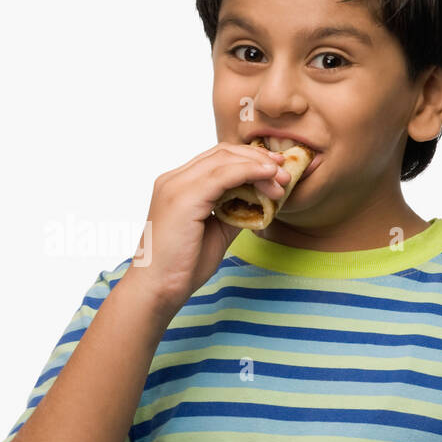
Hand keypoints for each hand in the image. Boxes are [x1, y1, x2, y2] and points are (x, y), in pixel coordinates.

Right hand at [121, 142, 289, 318]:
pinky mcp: (184, 197)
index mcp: (177, 186)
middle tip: (284, 173)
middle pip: (221, 152)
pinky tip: (269, 178)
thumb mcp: (216, 232)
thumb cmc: (182, 267)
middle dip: (257, 158)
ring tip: (282, 181)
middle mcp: (173, 180)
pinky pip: (223, 175)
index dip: (248, 159)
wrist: (158, 289)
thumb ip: (233, 211)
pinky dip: (249, 172)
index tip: (274, 171)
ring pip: (224, 159)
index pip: (216, 159)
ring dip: (258, 166)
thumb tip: (260, 200)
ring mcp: (176, 186)